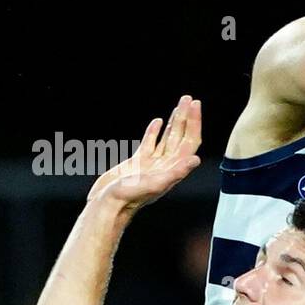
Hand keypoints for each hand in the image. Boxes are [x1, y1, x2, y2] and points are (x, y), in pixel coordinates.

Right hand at [87, 96, 202, 208]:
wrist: (108, 206)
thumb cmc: (129, 198)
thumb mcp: (154, 184)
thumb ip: (175, 173)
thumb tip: (195, 160)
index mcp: (172, 168)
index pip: (189, 142)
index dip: (194, 123)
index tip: (195, 105)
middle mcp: (166, 165)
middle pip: (181, 136)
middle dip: (186, 117)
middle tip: (188, 98)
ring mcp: (152, 163)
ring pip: (168, 137)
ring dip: (175, 121)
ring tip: (179, 104)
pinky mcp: (138, 162)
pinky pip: (150, 143)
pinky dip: (155, 131)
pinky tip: (158, 121)